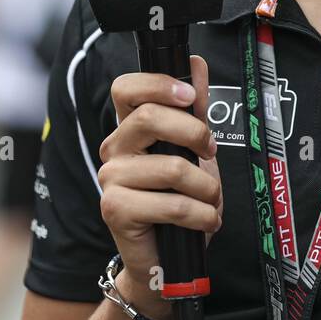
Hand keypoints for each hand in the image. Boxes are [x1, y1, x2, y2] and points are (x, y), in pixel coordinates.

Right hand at [98, 55, 221, 319]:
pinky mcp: (115, 210)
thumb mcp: (194, 150)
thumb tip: (195, 62)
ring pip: (172, 167)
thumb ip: (193, 107)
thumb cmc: (179, 200)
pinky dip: (201, 214)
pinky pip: (172, 203)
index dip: (158, 84)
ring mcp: (110, 179)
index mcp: (129, 129)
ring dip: (207, 187)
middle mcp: (114, 149)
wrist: (169, 257)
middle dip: (195, 133)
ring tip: (210, 200)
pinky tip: (204, 220)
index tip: (189, 97)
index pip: (126, 88)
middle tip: (210, 153)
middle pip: (150, 118)